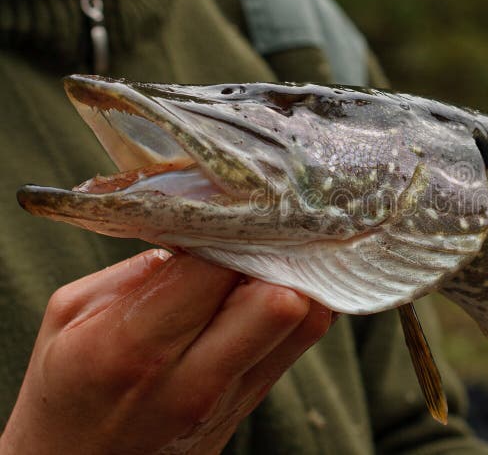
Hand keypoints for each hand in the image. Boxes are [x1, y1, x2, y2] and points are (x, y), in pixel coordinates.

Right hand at [0, 250, 330, 454]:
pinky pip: (305, 337)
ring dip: (296, 273)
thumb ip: (135, 269)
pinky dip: (302, 299)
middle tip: (255, 224)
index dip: (228, 223)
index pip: (215, 264)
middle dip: (272, 248)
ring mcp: (233, 396)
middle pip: (280, 295)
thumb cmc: (67, 388)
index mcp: (133, 346)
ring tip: (266, 251)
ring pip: (308, 316)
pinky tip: (275, 281)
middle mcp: (194, 377)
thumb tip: (194, 229)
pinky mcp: (255, 400)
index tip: (224, 199)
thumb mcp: (70, 316)